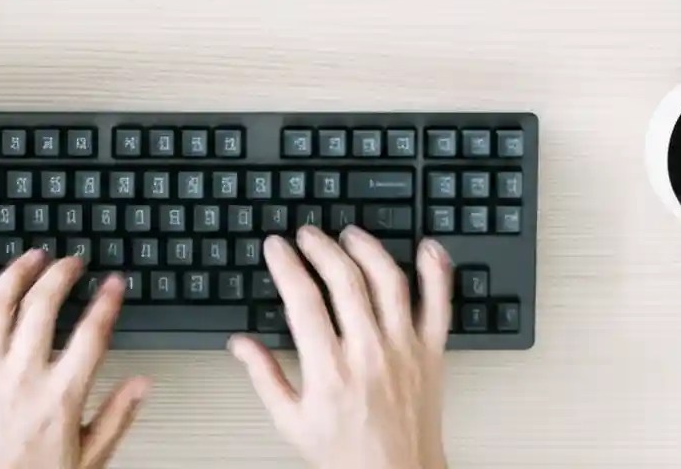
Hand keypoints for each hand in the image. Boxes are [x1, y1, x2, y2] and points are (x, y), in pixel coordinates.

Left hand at [0, 251, 150, 468]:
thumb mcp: (87, 461)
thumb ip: (115, 419)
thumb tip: (140, 386)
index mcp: (59, 397)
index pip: (91, 334)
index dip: (107, 302)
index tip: (114, 285)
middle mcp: (20, 378)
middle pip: (42, 307)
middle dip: (61, 275)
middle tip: (71, 263)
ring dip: (15, 275)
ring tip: (30, 259)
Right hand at [229, 226, 453, 468]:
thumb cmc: (347, 456)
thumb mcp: (291, 422)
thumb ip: (264, 377)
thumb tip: (240, 344)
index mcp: (330, 370)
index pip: (303, 300)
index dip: (286, 266)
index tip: (276, 248)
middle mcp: (369, 353)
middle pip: (344, 281)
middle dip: (321, 248)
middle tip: (307, 235)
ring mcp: (404, 350)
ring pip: (389, 282)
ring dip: (368, 249)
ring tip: (350, 234)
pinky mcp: (431, 354)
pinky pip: (439, 305)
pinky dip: (437, 272)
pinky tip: (428, 248)